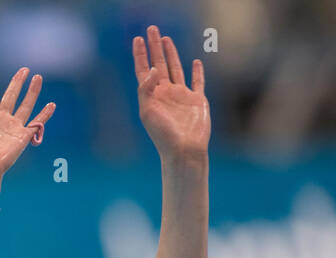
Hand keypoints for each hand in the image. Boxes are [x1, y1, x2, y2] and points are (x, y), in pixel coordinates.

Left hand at [0, 68, 54, 178]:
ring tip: (38, 77)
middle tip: (24, 69)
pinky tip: (51, 104)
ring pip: (25, 105)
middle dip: (17, 83)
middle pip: (10, 96)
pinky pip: (37, 123)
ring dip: (32, 91)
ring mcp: (12, 128)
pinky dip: (45, 115)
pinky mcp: (22, 137)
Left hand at [133, 25, 208, 159]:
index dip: (140, 54)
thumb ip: (146, 89)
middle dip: (155, 47)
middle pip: (159, 64)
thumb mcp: (147, 111)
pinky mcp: (197, 100)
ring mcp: (181, 96)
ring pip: (176, 68)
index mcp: (151, 96)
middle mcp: (165, 93)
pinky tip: (196, 62)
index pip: (143, 70)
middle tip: (152, 29)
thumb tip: (153, 68)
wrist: (184, 149)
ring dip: (171, 53)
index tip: (138, 39)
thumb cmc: (163, 134)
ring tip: (166, 39)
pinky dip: (198, 71)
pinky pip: (197, 82)